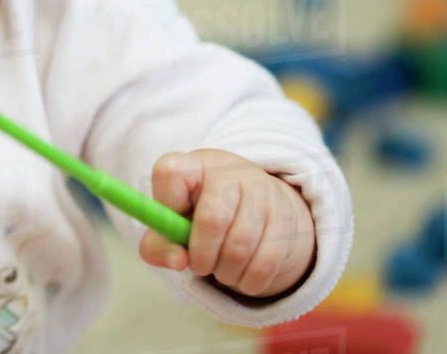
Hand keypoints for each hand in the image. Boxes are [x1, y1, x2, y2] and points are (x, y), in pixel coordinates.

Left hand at [138, 149, 316, 298]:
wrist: (255, 209)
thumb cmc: (201, 217)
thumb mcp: (174, 225)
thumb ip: (160, 245)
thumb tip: (178, 261)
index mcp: (192, 165)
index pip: (170, 171)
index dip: (165, 203)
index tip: (168, 225)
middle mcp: (228, 172)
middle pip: (212, 219)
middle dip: (201, 256)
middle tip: (199, 266)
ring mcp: (262, 190)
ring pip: (240, 247)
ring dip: (225, 272)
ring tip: (220, 270)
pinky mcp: (287, 216)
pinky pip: (266, 262)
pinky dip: (249, 281)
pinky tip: (242, 276)